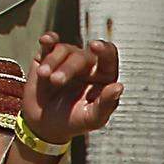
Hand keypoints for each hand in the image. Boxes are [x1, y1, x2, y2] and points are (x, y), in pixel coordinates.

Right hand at [22, 31, 124, 146]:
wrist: (44, 124)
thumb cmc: (74, 121)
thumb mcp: (91, 119)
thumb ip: (106, 104)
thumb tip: (119, 86)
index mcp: (104, 76)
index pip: (109, 57)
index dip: (104, 49)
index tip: (95, 46)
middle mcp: (88, 64)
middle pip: (82, 56)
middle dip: (68, 68)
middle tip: (56, 82)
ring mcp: (67, 59)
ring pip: (63, 50)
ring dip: (53, 61)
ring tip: (44, 75)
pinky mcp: (47, 57)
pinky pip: (50, 43)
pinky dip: (48, 39)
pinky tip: (45, 40)